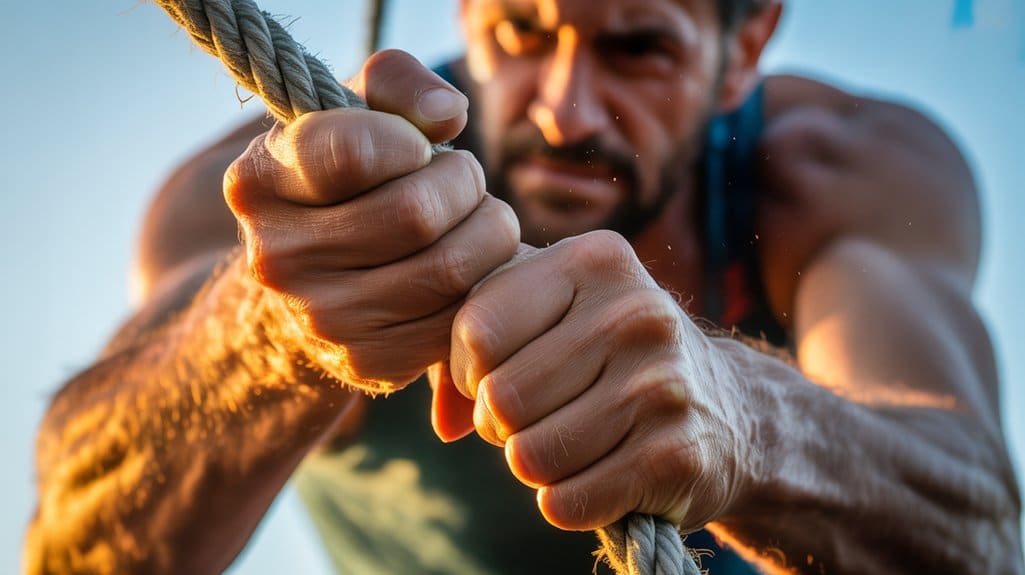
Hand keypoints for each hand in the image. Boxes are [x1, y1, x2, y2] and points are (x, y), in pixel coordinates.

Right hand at [223, 50, 519, 392]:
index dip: (409, 141)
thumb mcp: (353, 112)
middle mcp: (278, 257)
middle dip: (465, 185)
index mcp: (260, 183)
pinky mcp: (370, 363)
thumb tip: (448, 113)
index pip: (351, 151)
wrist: (314, 285)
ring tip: (474, 219)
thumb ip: (396, 81)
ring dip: (489, 232)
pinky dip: (485, 284)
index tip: (417, 146)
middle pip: (417, 213)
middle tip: (462, 181)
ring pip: (451, 267)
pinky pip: (461, 316)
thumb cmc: (348, 183)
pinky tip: (468, 266)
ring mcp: (323, 319)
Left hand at [431, 231, 753, 531]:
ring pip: (528, 457)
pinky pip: (566, 503)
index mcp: (595, 260)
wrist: (729, 408)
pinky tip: (599, 474)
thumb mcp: (552, 312)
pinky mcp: (676, 456)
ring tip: (569, 442)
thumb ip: (474, 341)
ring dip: (534, 465)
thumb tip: (445, 421)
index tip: (497, 376)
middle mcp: (636, 312)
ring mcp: (662, 384)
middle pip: (502, 398)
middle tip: (536, 417)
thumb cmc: (610, 355)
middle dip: (502, 423)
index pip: (478, 328)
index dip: (469, 371)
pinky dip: (567, 501)